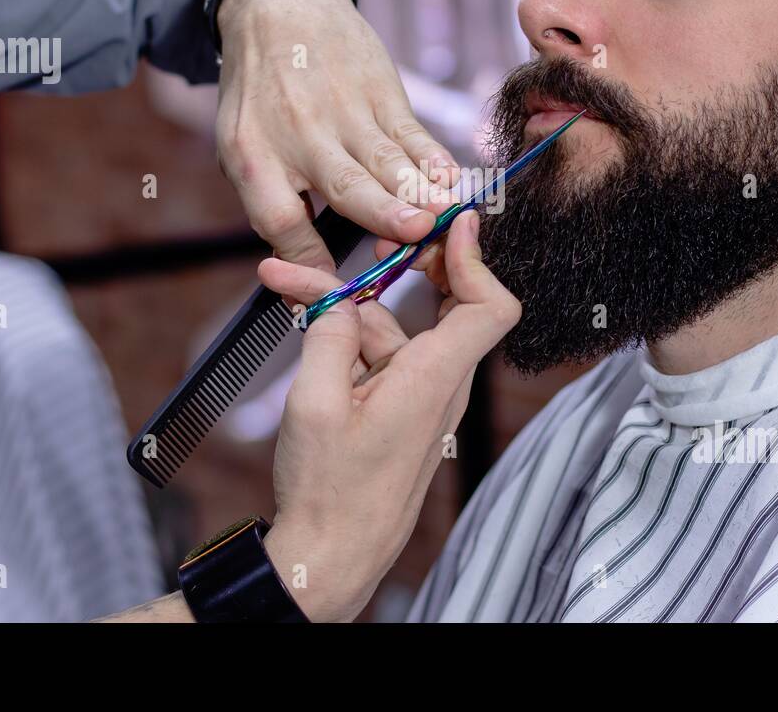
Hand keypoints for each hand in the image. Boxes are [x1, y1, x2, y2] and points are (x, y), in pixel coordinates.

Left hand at [216, 0, 458, 272]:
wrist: (281, 8)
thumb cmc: (263, 92)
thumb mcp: (241, 145)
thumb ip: (272, 203)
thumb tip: (309, 268)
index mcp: (255, 157)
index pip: (279, 217)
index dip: (305, 255)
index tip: (332, 284)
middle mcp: (301, 137)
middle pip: (344, 185)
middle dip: (381, 211)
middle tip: (414, 234)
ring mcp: (345, 112)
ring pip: (387, 160)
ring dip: (418, 189)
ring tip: (444, 213)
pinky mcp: (380, 94)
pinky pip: (410, 132)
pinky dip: (434, 157)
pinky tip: (451, 178)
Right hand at [256, 211, 519, 620]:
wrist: (330, 556)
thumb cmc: (329, 490)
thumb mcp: (315, 400)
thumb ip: (330, 334)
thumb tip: (339, 298)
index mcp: (433, 378)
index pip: (489, 305)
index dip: (476, 257)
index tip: (450, 222)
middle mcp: (439, 385)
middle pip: (441, 306)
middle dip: (403, 266)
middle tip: (367, 241)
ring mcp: (421, 400)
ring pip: (396, 331)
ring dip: (349, 307)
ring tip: (288, 285)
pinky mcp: (400, 412)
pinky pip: (383, 360)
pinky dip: (348, 339)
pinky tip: (303, 323)